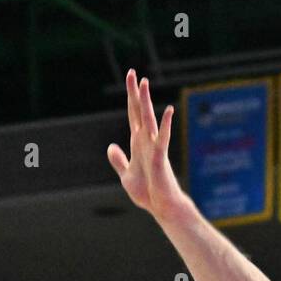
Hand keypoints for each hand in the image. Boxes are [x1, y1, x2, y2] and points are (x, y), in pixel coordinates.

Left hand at [107, 70, 183, 218]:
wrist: (161, 207)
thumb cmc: (148, 193)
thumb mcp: (126, 175)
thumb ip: (119, 160)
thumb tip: (111, 146)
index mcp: (137, 143)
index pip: (132, 115)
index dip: (130, 97)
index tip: (130, 79)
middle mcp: (146, 141)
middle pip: (139, 112)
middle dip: (135, 92)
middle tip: (132, 72)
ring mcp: (154, 147)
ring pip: (149, 120)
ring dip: (146, 101)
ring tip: (144, 83)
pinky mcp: (160, 157)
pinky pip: (163, 138)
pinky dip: (166, 124)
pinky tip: (168, 110)